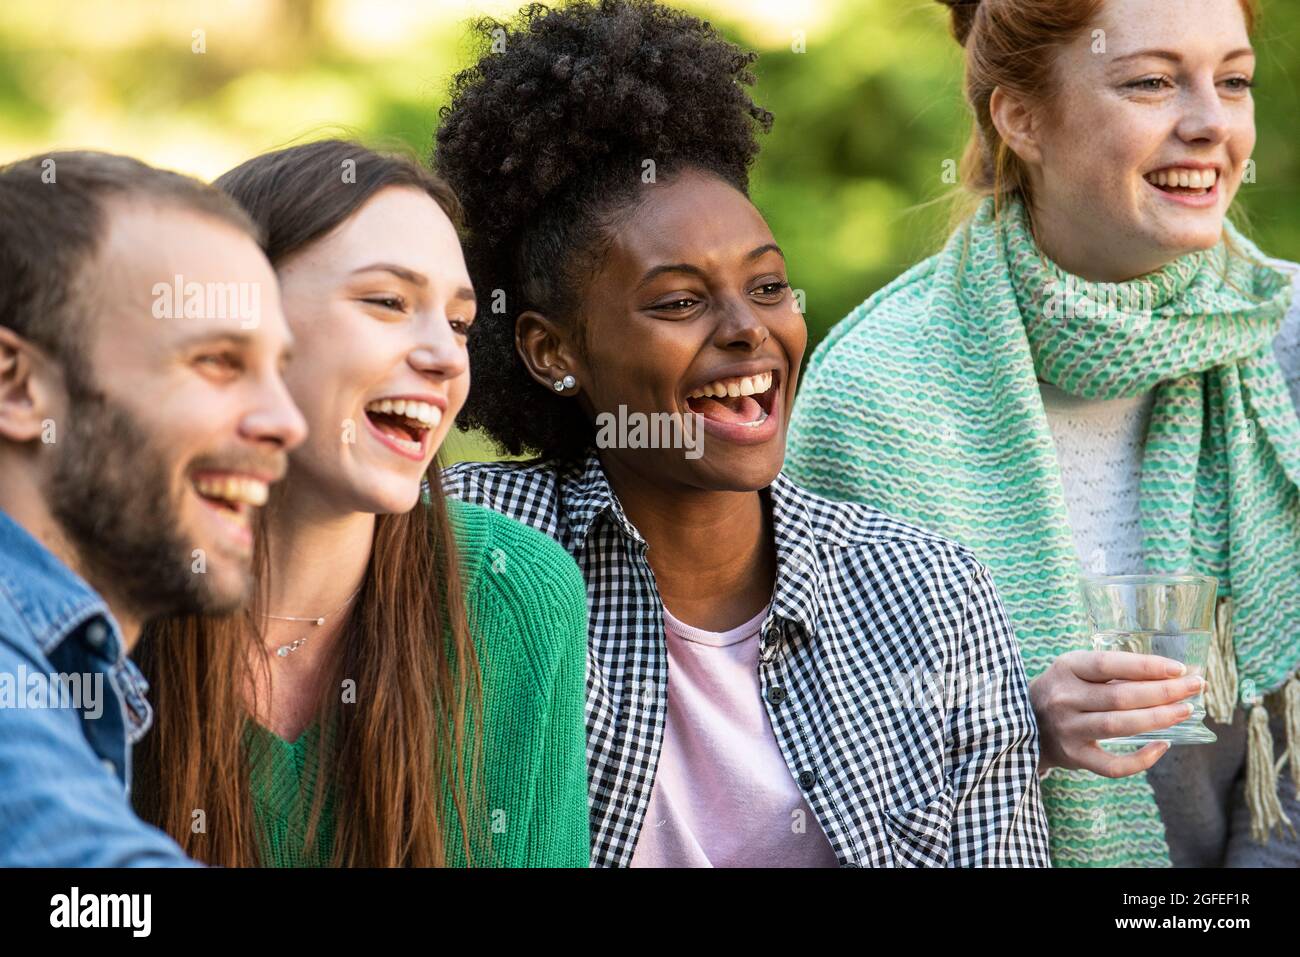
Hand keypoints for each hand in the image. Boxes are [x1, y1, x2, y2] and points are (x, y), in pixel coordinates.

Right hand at [1030, 651, 1204, 777]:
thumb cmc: (1062, 690)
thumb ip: (1112, 673)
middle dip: (1164, 692)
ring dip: (1159, 718)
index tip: (1179, 668)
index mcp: (1066, 668)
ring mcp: (1068, 729)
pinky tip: (1163, 747)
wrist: (1023, 721)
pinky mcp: (1074, 756)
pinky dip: (1141, 760)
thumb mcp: (1075, 670)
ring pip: (1120, 726)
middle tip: (1196, 687)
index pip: (1110, 664)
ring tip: (1186, 710)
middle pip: (1121, 696)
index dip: (1147, 666)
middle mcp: (1064, 698)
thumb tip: (1170, 675)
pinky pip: (1113, 765)